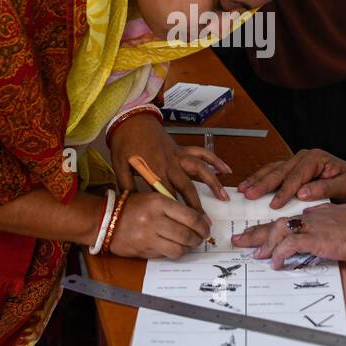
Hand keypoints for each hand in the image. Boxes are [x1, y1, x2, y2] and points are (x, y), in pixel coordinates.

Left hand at [108, 112, 230, 211]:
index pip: (167, 196)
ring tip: (224, 198)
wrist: (132, 119)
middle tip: (204, 223)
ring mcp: (179, 156)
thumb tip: (129, 204)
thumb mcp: (119, 166)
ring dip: (213, 184)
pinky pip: (201, 153)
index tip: (182, 227)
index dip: (175, 211)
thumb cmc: (125, 143)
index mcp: (154, 171)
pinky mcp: (182, 148)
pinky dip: (215, 160)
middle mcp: (170, 164)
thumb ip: (126, 185)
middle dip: (196, 206)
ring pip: (200, 170)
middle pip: (187, 188)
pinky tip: (226, 170)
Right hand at [108, 192, 210, 258]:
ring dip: (187, 248)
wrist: (104, 219)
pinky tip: (174, 247)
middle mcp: (154, 220)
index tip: (206, 228)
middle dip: (198, 239)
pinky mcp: (144, 251)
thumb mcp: (153, 198)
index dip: (202, 225)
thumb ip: (173, 207)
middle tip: (200, 238)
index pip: (190, 216)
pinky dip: (174, 252)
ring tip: (188, 244)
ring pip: (178, 249)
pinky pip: (166, 255)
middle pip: (187, 235)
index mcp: (159, 203)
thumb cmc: (131, 206)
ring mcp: (148, 237)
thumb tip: (198, 219)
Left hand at [232, 204, 345, 268]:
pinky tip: (275, 262)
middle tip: (239, 240)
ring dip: (265, 243)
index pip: (287, 220)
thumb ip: (326, 219)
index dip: (270, 228)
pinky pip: (290, 245)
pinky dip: (280, 253)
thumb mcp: (341, 217)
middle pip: (277, 224)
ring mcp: (312, 227)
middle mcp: (310, 217)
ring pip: (279, 231)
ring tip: (256, 255)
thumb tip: (316, 222)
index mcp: (315, 214)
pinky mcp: (316, 238)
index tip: (257, 235)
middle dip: (256, 233)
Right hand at [238, 148, 345, 208]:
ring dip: (257, 179)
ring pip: (273, 169)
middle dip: (263, 184)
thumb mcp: (344, 186)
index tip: (274, 204)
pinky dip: (261, 177)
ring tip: (243, 189)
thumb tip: (303, 193)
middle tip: (249, 194)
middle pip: (280, 171)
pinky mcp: (293, 167)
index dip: (284, 191)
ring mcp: (297, 160)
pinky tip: (250, 184)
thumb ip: (324, 188)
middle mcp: (304, 156)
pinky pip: (274, 171)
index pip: (296, 176)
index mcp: (316, 158)